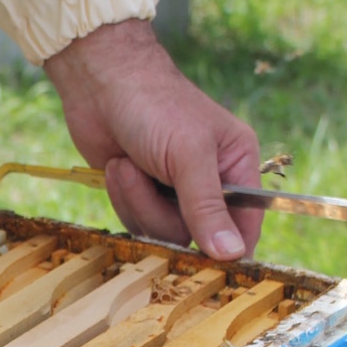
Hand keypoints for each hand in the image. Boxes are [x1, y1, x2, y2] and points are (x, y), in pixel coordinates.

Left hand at [43, 18, 262, 258]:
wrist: (99, 84)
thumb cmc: (154, 105)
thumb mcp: (188, 155)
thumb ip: (208, 207)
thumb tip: (232, 254)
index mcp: (237, 165)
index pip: (246, 225)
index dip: (229, 248)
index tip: (208, 262)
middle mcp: (209, 183)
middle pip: (197, 237)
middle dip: (164, 213)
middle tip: (150, 177)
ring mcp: (173, 192)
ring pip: (163, 233)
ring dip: (138, 202)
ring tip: (129, 164)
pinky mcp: (141, 196)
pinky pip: (137, 223)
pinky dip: (124, 198)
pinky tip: (119, 167)